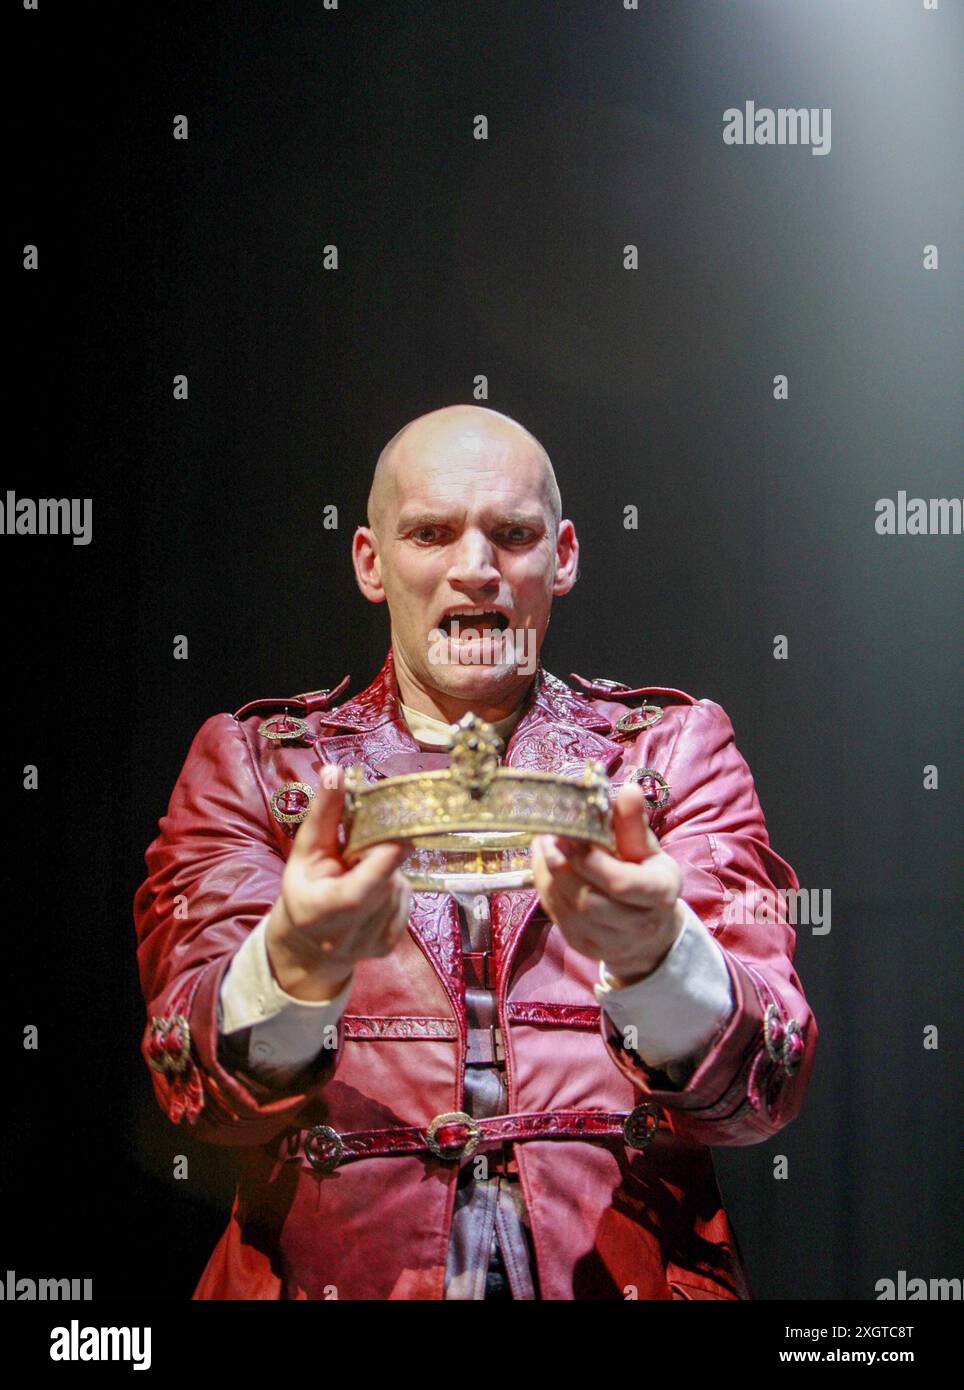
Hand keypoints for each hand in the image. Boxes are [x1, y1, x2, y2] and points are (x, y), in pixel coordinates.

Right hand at [265, 765, 411, 1000]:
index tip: (400, 831)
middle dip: (381, 857)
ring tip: (359, 874)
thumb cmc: (304, 891)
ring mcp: (372, 943)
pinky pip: (405, 900)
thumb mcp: (304, 852)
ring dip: (387, 873)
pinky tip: (372, 892)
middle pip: (387, 880)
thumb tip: (334, 771)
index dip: (387, 858)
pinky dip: (393, 888)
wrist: (308, 946)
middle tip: (360, 851)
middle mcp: (348, 935)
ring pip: (399, 887)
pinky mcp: (389, 946)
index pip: (363, 888)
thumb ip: (323, 815)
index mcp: (322, 911)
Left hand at [531, 779, 684, 986]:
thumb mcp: (647, 849)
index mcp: (659, 894)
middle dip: (561, 866)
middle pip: (588, 900)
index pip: (621, 883)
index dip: (589, 860)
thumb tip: (629, 790)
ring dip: (548, 876)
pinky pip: (557, 918)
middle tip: (546, 837)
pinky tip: (544, 867)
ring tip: (543, 847)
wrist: (649, 930)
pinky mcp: (585, 948)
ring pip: (568, 910)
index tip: (568, 834)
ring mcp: (610, 942)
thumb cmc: (647, 878)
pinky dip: (546, 890)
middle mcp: (638, 925)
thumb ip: (633, 823)